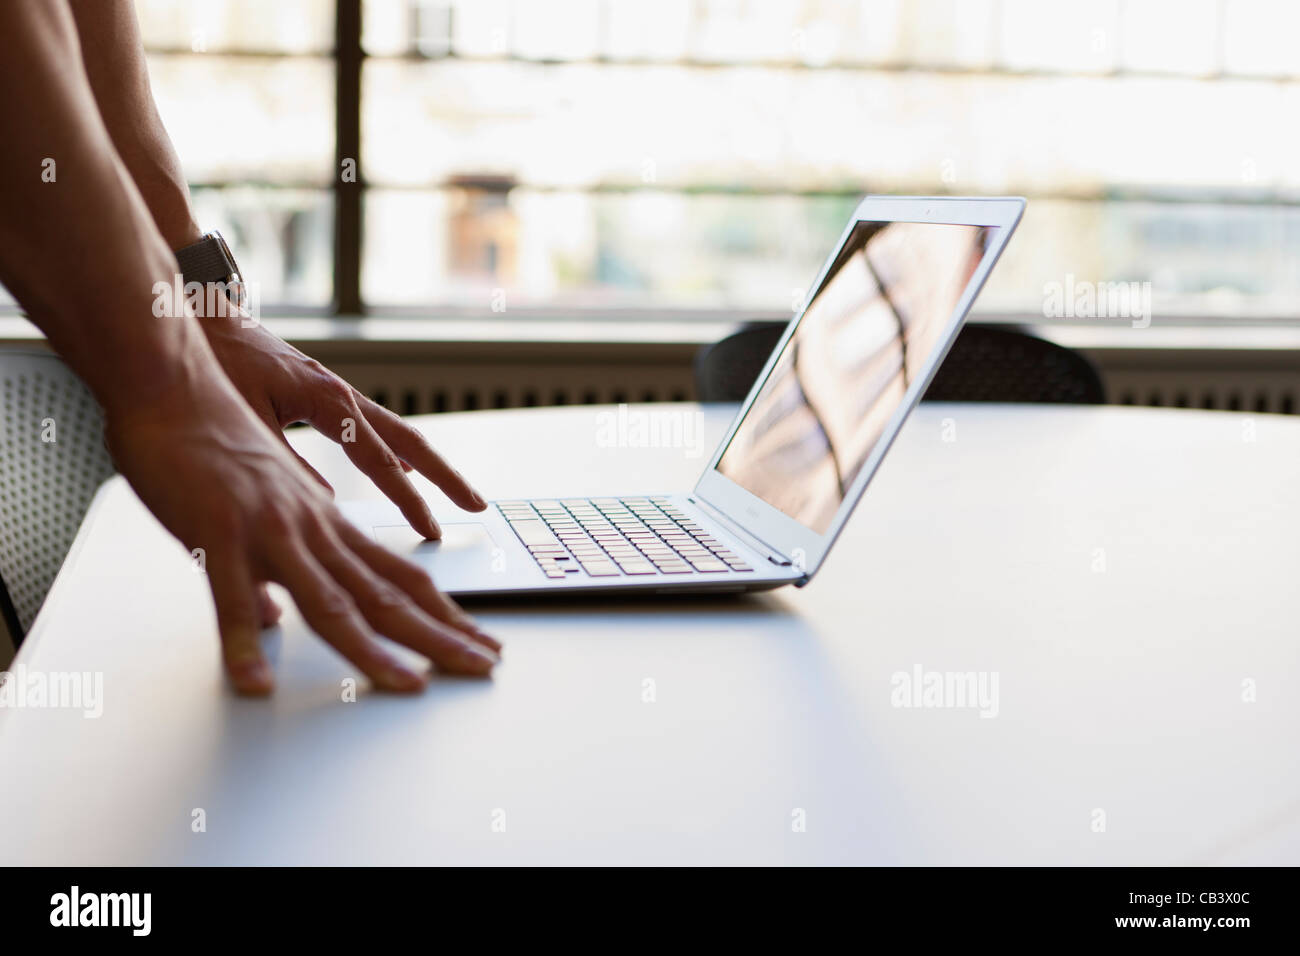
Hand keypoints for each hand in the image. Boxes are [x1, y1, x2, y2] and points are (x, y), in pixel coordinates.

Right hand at [103, 369, 501, 694]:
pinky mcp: (219, 529)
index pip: (400, 575)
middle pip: (388, 591)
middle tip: (487, 664)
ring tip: (412, 684)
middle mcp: (314, 526)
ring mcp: (272, 528)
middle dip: (440, 633)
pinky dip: (242, 639)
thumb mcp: (260, 505)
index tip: (478, 640)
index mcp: (327, 524)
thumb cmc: (216, 441)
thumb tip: (276, 616)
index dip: (443, 611)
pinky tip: (255, 681)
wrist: (173, 384)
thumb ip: (276, 562)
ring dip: (373, 647)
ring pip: (333, 598)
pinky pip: (230, 596)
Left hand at [199, 311, 486, 540]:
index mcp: (330, 401)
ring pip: (396, 432)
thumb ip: (285, 466)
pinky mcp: (321, 394)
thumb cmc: (216, 362)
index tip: (431, 529)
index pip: (381, 462)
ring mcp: (335, 392)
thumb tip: (324, 505)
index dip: (409, 499)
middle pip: (410, 441)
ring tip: (452, 491)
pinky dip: (393, 450)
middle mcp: (342, 394)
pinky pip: (371, 427)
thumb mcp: (246, 422)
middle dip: (446, 476)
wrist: (199, 315)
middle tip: (478, 505)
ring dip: (425, 464)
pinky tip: (396, 466)